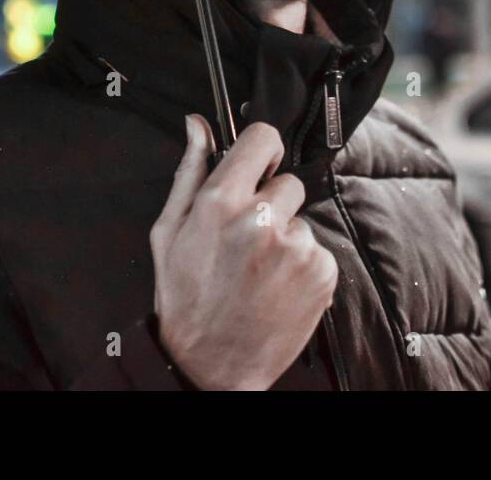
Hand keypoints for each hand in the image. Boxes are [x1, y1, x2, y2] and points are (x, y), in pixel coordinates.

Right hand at [148, 115, 338, 389]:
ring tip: (258, 272)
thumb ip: (188, 172)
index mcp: (220, 202)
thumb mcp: (169, 232)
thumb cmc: (185, 298)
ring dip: (286, 239)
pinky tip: (276, 288)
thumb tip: (197, 124)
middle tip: (247, 239)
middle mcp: (261, 220)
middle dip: (271, 203)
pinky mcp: (321, 273)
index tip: (259, 165)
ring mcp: (295, 248)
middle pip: (287, 182)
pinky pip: (317, 250)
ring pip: (301, 221)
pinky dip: (302, 267)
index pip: (262, 137)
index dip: (262, 150)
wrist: (210, 366)